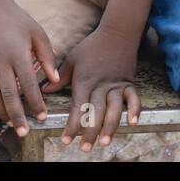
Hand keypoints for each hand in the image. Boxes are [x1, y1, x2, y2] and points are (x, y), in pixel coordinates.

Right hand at [0, 0, 59, 135]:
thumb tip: (55, 79)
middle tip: (25, 131)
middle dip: (18, 115)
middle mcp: (0, 60)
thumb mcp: (38, 33)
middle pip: (10, 95)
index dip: (36, 103)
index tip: (42, 116)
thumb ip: (47, 56)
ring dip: (1, 111)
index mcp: (19, 53)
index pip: (29, 85)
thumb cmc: (18, 20)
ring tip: (10, 123)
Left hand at [42, 26, 141, 151]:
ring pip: (114, 108)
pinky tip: (133, 123)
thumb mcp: (72, 59)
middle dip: (90, 131)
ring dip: (110, 126)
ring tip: (104, 142)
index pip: (78, 107)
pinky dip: (135, 110)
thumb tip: (45, 90)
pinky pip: (134, 98)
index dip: (72, 125)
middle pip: (96, 111)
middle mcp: (101, 85)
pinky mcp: (129, 82)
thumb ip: (60, 77)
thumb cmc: (91, 47)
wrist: (117, 32)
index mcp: (85, 80)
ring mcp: (116, 84)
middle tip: (85, 148)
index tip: (66, 140)